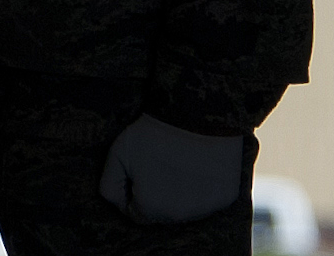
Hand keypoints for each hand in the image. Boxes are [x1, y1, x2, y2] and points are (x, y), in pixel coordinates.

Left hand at [98, 112, 243, 222]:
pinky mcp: (224, 198)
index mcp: (151, 208)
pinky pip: (207, 198)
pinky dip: (201, 187)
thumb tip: (115, 201)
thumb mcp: (117, 155)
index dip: (131, 193)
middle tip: (156, 165)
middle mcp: (179, 216)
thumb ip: (109, 184)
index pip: (135, 213)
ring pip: (185, 208)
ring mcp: (204, 208)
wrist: (195, 117)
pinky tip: (197, 166)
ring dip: (179, 193)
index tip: (135, 172)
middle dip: (154, 194)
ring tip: (177, 163)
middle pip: (160, 213)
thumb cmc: (153, 135)